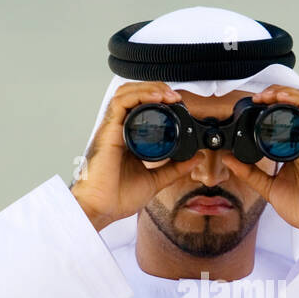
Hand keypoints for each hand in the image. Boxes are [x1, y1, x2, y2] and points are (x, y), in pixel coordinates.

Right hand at [71, 82, 203, 230]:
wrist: (102, 209)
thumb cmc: (117, 197)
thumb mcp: (155, 180)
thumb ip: (175, 169)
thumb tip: (196, 158)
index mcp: (127, 138)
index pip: (140, 106)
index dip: (158, 98)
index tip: (178, 103)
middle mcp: (118, 129)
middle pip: (133, 94)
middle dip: (156, 88)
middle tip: (176, 96)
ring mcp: (112, 129)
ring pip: (126, 93)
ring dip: (149, 88)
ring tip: (168, 94)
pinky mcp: (108, 131)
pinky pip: (120, 103)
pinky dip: (138, 96)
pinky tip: (156, 98)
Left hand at [219, 85, 298, 242]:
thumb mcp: (269, 188)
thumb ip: (250, 173)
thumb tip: (229, 159)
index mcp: (295, 149)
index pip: (286, 116)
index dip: (271, 104)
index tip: (252, 104)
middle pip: (296, 104)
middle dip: (277, 93)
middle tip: (258, 96)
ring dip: (287, 93)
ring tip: (269, 94)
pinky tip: (284, 98)